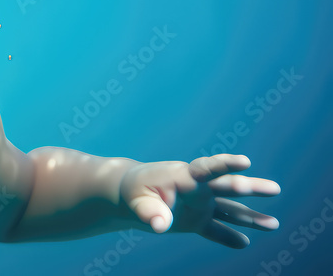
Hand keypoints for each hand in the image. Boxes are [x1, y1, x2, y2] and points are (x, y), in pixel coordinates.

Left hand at [120, 153, 279, 246]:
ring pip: (229, 210)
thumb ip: (149, 210)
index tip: (245, 162)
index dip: (225, 164)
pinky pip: (216, 230)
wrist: (130, 194)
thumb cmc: (134, 191)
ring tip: (274, 224)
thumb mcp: (136, 199)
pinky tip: (244, 242)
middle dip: (250, 187)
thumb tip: (160, 225)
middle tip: (275, 188)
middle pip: (227, 187)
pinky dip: (229, 237)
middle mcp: (198, 189)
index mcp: (185, 176)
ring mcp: (200, 205)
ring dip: (251, 218)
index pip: (207, 168)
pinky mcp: (197, 221)